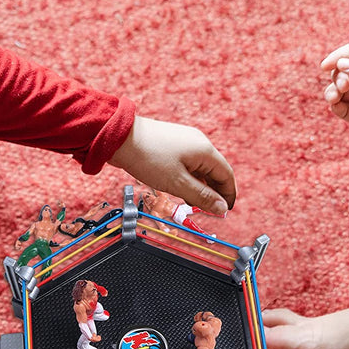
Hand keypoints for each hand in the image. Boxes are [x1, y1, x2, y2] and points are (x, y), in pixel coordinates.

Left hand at [108, 116, 236, 214]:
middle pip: (215, 171)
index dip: (228, 195)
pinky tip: (180, 187)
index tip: (225, 211)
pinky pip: (189, 162)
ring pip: (201, 167)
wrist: (120, 137)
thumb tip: (222, 208)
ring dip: (200, 185)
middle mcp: (199, 143)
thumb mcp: (178, 184)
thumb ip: (202, 197)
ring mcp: (186, 140)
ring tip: (191, 201)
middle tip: (207, 210)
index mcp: (205, 151)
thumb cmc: (149, 158)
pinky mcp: (174, 142)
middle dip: (214, 191)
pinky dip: (189, 176)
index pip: (226, 175)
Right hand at [320, 44, 348, 160]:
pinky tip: (336, 105)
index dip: (337, 57)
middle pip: (341, 71)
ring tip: (336, 96)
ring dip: (331, 91)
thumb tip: (341, 63)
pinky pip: (340, 109)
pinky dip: (334, 106)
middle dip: (337, 77)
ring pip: (337, 90)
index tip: (326, 65)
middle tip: (345, 86)